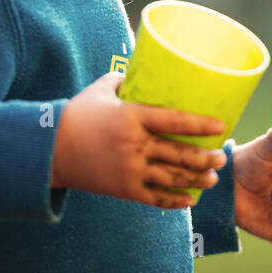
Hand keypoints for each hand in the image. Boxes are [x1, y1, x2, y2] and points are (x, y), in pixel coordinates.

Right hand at [50, 72, 227, 209]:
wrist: (48, 149)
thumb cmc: (75, 115)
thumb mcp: (99, 90)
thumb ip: (122, 80)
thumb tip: (142, 71)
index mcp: (131, 117)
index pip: (174, 120)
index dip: (200, 124)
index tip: (220, 125)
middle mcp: (134, 144)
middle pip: (179, 154)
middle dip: (206, 158)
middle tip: (222, 156)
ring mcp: (130, 169)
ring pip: (172, 178)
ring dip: (196, 180)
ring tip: (212, 179)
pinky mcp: (123, 189)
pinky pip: (155, 198)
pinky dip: (174, 201)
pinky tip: (188, 200)